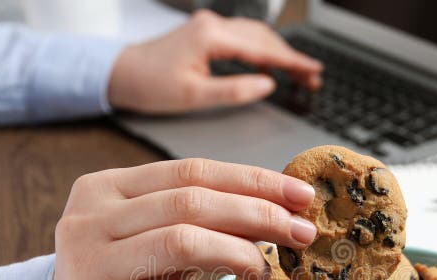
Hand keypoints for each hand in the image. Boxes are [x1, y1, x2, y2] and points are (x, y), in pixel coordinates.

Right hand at [52, 158, 315, 279]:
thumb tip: (279, 205)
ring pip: (182, 244)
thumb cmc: (123, 277)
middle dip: (257, 214)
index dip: (251, 180)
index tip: (300, 195)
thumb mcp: (145, 232)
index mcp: (103, 188)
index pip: (190, 172)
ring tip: (264, 270)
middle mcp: (90, 221)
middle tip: (301, 232)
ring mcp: (92, 269)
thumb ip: (194, 214)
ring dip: (238, 254)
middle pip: (190, 203)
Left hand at [106, 9, 321, 113]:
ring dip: (278, 53)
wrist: (121, 73)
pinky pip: (242, 38)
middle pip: (263, 37)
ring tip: (299, 74)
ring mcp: (209, 26)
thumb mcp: (195, 96)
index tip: (315, 72)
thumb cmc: (151, 85)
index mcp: (211, 37)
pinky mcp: (205, 33)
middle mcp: (212, 25)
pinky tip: (268, 68)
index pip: (263, 49)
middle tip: (313, 78)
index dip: (292, 62)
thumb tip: (268, 85)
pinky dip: (261, 51)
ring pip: (255, 35)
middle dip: (291, 57)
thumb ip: (234, 90)